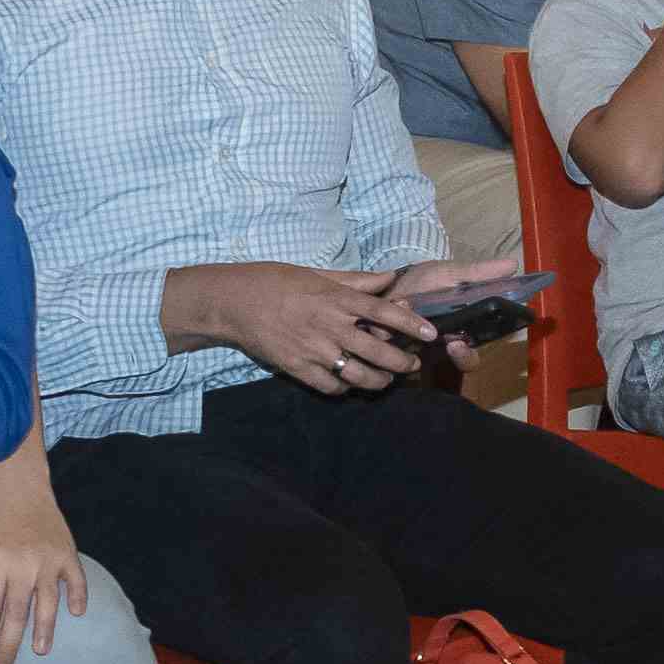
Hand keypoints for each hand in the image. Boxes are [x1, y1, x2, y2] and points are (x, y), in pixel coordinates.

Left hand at [0, 487, 92, 663]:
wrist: (18, 484)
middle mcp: (22, 565)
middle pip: (15, 616)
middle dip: (7, 647)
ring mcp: (48, 560)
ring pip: (46, 604)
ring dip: (43, 630)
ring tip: (40, 652)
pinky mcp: (67, 553)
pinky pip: (76, 581)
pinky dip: (78, 597)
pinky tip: (76, 614)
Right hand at [199, 260, 446, 391]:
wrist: (233, 303)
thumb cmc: (274, 281)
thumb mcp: (317, 274)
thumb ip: (356, 280)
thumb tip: (390, 277)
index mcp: (335, 298)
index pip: (383, 312)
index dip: (410, 324)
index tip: (431, 333)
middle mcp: (329, 325)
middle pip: (378, 351)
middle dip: (402, 362)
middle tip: (411, 365)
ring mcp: (313, 350)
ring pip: (358, 375)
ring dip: (379, 381)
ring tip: (387, 380)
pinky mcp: (297, 369)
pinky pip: (331, 387)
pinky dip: (345, 389)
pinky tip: (350, 384)